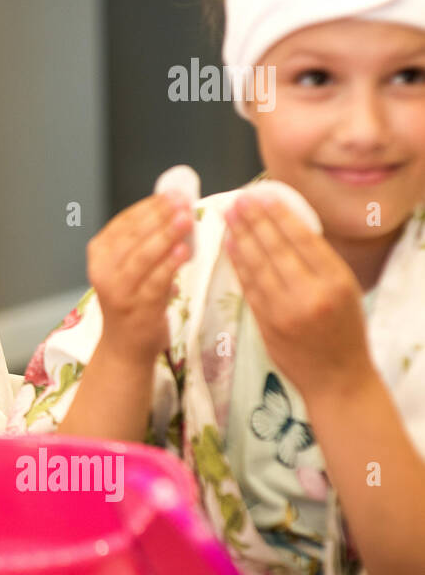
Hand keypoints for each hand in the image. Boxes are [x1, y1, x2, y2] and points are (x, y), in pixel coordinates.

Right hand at [87, 193, 193, 362]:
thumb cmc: (132, 299)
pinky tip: (185, 251)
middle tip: (183, 200)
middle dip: (160, 215)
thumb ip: (143, 240)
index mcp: (99, 253)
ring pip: (143, 256)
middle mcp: (102, 270)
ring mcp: (118, 290)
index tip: (173, 193)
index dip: (149, 206)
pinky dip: (170, 265)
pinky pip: (156, 282)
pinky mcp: (137, 308)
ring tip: (185, 218)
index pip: (124, 222)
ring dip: (165, 235)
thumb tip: (174, 206)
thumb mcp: (128, 266)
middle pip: (133, 236)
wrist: (125, 345)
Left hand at [224, 191, 371, 397]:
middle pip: (276, 248)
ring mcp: (286, 310)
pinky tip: (229, 245)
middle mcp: (311, 294)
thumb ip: (319, 263)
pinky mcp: (266, 323)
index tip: (262, 195)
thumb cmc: (343, 330)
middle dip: (254, 221)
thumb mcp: (344, 291)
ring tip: (229, 215)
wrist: (336, 378)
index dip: (279, 215)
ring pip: (258, 265)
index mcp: (336, 281)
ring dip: (240, 237)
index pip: (303, 239)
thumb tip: (286, 225)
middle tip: (237, 200)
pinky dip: (237, 263)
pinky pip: (248, 286)